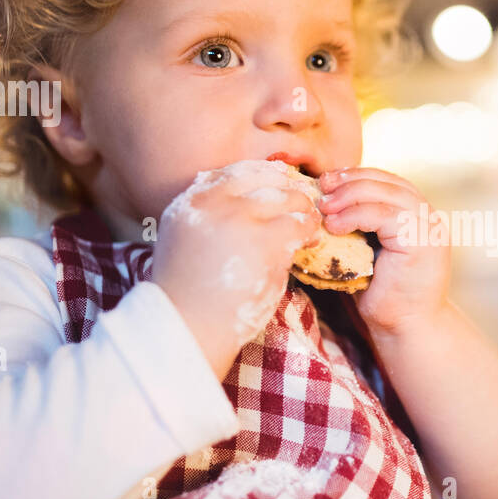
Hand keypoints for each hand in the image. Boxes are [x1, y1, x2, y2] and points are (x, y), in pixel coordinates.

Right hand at [152, 161, 321, 377]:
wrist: (188, 326)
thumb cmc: (190, 291)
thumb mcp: (186, 238)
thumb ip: (210, 214)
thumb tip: (249, 196)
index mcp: (193, 199)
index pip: (238, 171)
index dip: (266, 177)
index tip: (281, 188)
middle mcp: (214, 202)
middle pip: (267, 181)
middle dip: (290, 193)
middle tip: (304, 208)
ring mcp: (239, 220)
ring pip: (288, 199)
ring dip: (304, 211)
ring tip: (310, 226)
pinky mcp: (264, 243)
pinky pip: (299, 225)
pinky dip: (309, 231)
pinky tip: (311, 241)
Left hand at [316, 167, 450, 335]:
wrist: (407, 328)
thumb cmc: (384, 296)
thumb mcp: (369, 252)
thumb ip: (359, 226)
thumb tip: (321, 203)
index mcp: (418, 215)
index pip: (387, 181)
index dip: (356, 175)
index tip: (326, 181)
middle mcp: (428, 216)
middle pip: (387, 181)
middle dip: (350, 180)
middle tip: (321, 187)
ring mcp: (428, 227)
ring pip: (386, 194)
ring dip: (349, 195)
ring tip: (323, 207)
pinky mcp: (422, 241)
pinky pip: (383, 215)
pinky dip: (354, 215)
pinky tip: (334, 225)